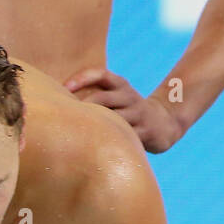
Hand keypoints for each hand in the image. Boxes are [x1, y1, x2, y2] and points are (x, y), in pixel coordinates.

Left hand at [63, 68, 181, 152]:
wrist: (165, 123)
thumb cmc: (130, 110)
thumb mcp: (118, 96)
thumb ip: (96, 94)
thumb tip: (57, 100)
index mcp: (122, 85)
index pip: (101, 74)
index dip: (83, 78)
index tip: (64, 87)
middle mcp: (130, 97)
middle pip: (103, 98)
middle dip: (83, 107)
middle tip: (63, 118)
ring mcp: (139, 114)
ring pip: (114, 118)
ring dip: (95, 126)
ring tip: (75, 135)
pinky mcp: (145, 132)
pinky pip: (126, 137)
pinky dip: (111, 141)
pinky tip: (94, 149)